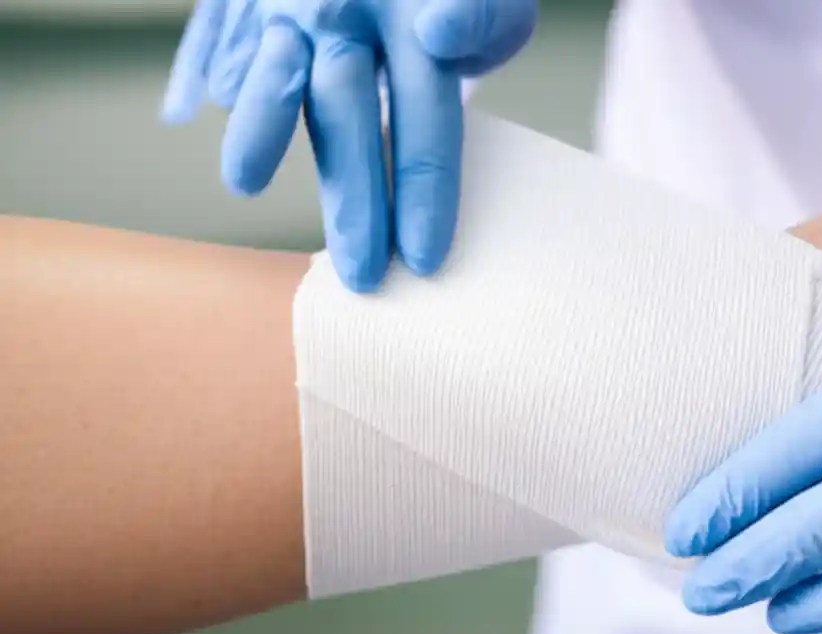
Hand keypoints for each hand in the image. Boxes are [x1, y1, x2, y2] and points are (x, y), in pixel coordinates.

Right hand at [161, 0, 536, 290]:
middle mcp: (344, 1)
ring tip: (245, 183)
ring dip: (256, 127)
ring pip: (269, 67)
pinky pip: (218, 27)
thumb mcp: (491, 1)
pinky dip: (205, 64)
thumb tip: (438, 37)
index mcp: (413, 11)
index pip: (423, 110)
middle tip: (362, 275)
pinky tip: (188, 109)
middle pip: (346, 109)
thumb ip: (481, 22)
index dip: (424, 189)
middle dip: (354, 201)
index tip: (423, 258)